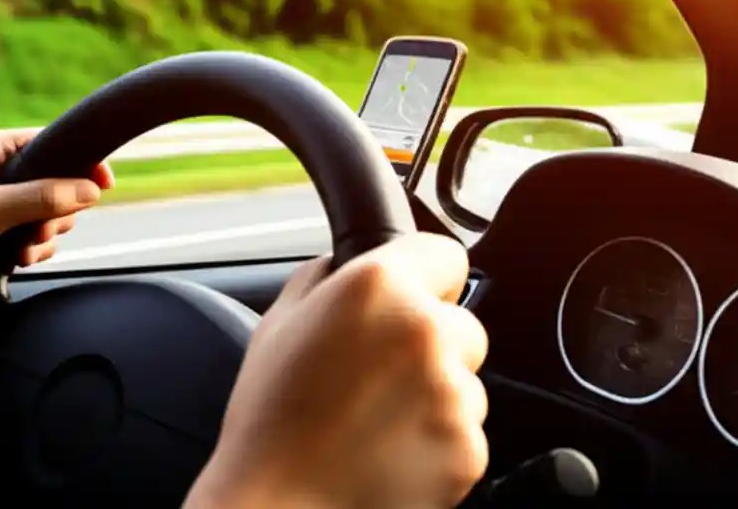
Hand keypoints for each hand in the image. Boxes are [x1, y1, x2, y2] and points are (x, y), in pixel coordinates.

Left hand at [0, 129, 113, 298]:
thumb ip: (43, 197)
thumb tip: (91, 189)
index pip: (51, 143)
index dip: (80, 164)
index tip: (104, 186)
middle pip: (55, 183)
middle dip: (55, 213)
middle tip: (38, 233)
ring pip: (44, 213)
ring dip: (42, 236)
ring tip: (21, 253)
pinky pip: (29, 234)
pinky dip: (30, 249)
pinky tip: (17, 262)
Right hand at [186, 233, 488, 508]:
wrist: (278, 508)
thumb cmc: (269, 422)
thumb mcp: (280, 322)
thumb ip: (325, 277)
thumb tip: (348, 263)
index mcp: (379, 288)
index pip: (446, 254)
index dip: (425, 280)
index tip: (409, 301)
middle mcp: (425, 331)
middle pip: (464, 324)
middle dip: (434, 345)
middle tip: (379, 376)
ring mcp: (453, 393)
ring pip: (467, 381)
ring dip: (437, 395)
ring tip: (377, 421)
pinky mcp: (468, 448)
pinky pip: (466, 431)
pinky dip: (438, 441)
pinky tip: (390, 451)